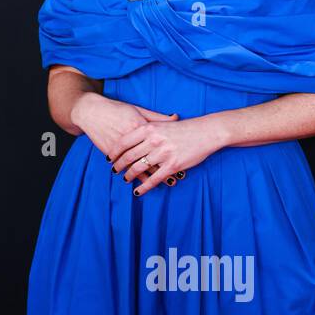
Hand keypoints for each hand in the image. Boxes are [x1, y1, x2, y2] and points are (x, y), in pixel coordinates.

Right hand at [72, 92, 179, 174]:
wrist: (92, 112)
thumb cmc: (117, 109)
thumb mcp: (138, 110)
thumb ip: (157, 117)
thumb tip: (175, 116)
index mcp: (142, 128)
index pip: (161, 142)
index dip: (172, 153)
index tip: (185, 159)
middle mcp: (134, 140)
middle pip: (153, 157)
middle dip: (165, 169)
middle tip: (177, 178)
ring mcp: (123, 149)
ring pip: (140, 166)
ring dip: (153, 177)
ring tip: (166, 184)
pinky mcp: (113, 154)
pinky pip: (128, 169)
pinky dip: (137, 177)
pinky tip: (145, 184)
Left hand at [110, 114, 228, 194]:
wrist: (206, 132)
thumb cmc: (185, 128)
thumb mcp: (163, 123)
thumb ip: (147, 127)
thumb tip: (131, 133)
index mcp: (149, 128)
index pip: (124, 142)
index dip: (114, 152)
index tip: (109, 158)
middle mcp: (153, 141)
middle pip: (128, 156)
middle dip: (118, 165)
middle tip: (114, 171)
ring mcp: (163, 154)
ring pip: (139, 168)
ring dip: (129, 176)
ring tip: (125, 179)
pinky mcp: (172, 166)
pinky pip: (153, 179)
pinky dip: (143, 187)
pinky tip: (137, 191)